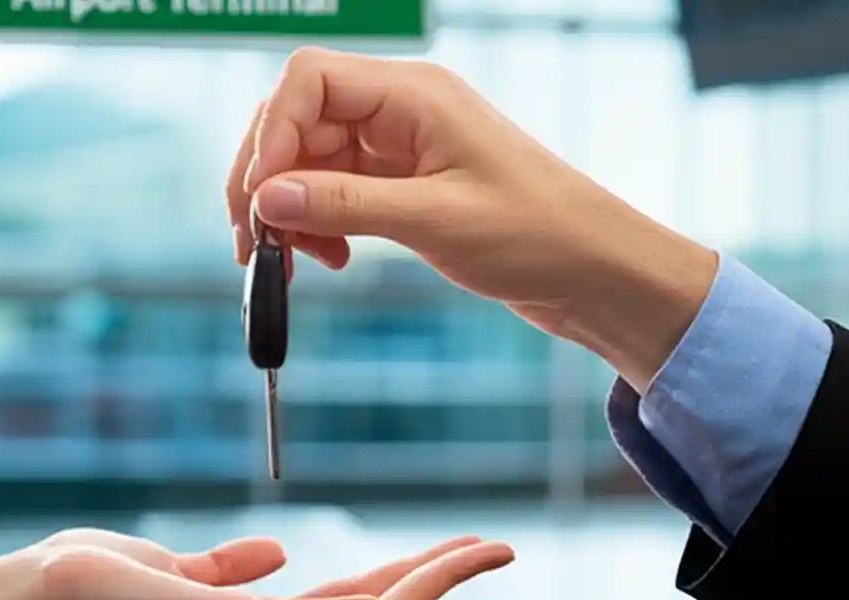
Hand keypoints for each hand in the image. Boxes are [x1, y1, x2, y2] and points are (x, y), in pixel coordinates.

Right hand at [227, 47, 717, 390]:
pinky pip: (336, 192)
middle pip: (298, 120)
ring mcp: (400, 148)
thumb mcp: (436, 220)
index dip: (271, 132)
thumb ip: (346, 205)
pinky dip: (319, 224)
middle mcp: (401, 112)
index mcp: (414, 95)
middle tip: (253, 240)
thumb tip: (268, 198)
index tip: (261, 197)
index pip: (310, 80)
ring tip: (294, 260)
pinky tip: (330, 259)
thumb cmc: (539, 233)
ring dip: (290, 208)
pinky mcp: (404, 186)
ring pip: (310, 161)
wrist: (594, 271)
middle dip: (267, 177)